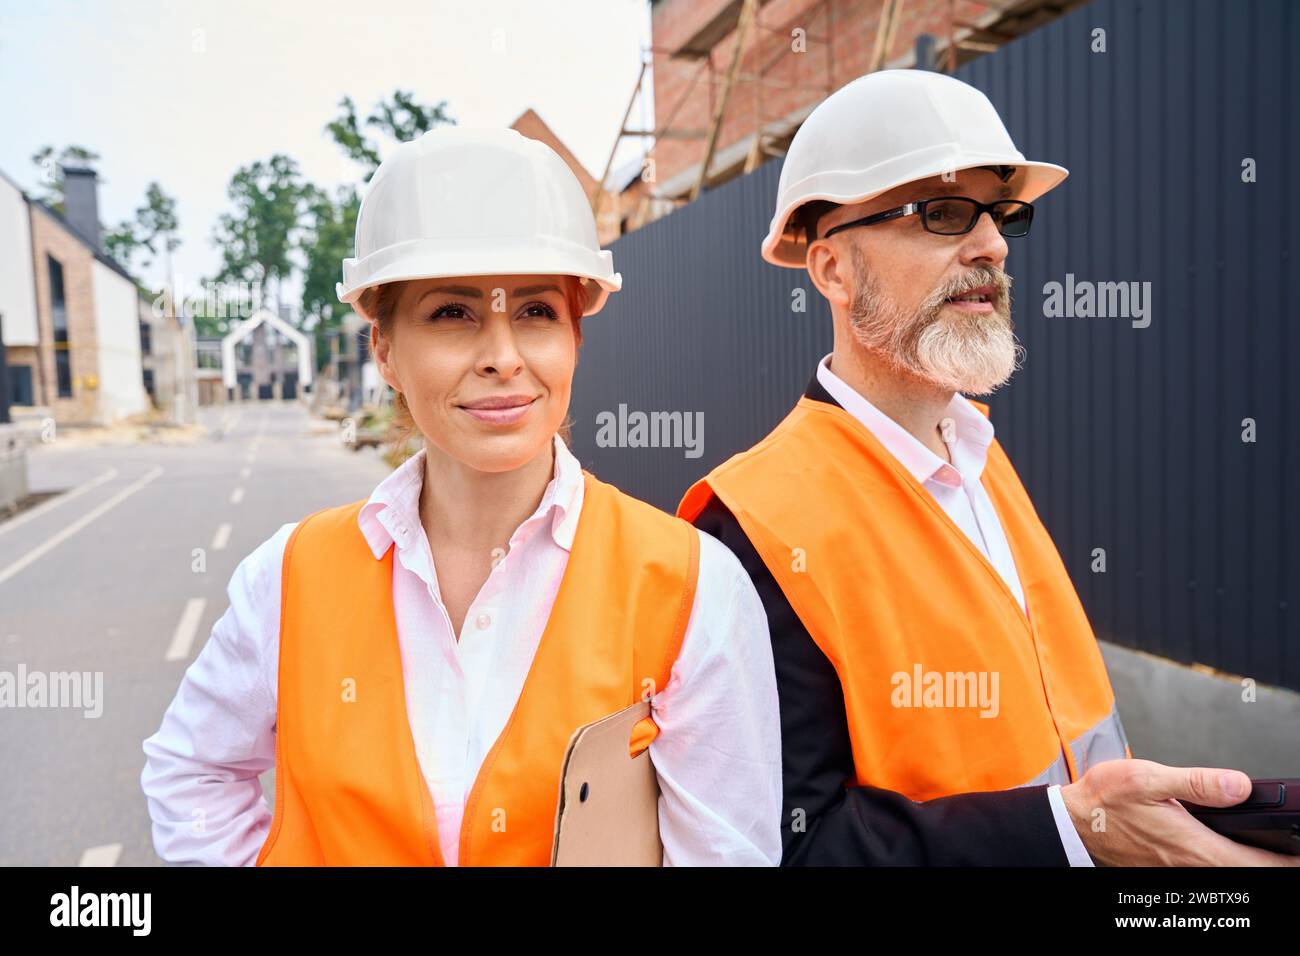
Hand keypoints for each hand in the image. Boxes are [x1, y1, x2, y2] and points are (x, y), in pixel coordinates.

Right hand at [1059, 759, 1299, 865]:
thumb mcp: (1148, 778)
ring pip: (1229, 873)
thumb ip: (1197, 783)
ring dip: (1251, 863)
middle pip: (1249, 872)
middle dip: (1274, 862)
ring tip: (1268, 849)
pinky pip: (1206, 872)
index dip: (1288, 860)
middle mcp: (1190, 865)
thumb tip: (1240, 786)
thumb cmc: (1104, 802)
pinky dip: (1226, 863)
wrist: (1069, 823)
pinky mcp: (1166, 869)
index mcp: (1194, 845)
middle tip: (1291, 848)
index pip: (1260, 864)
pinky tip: (1225, 847)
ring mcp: (1178, 871)